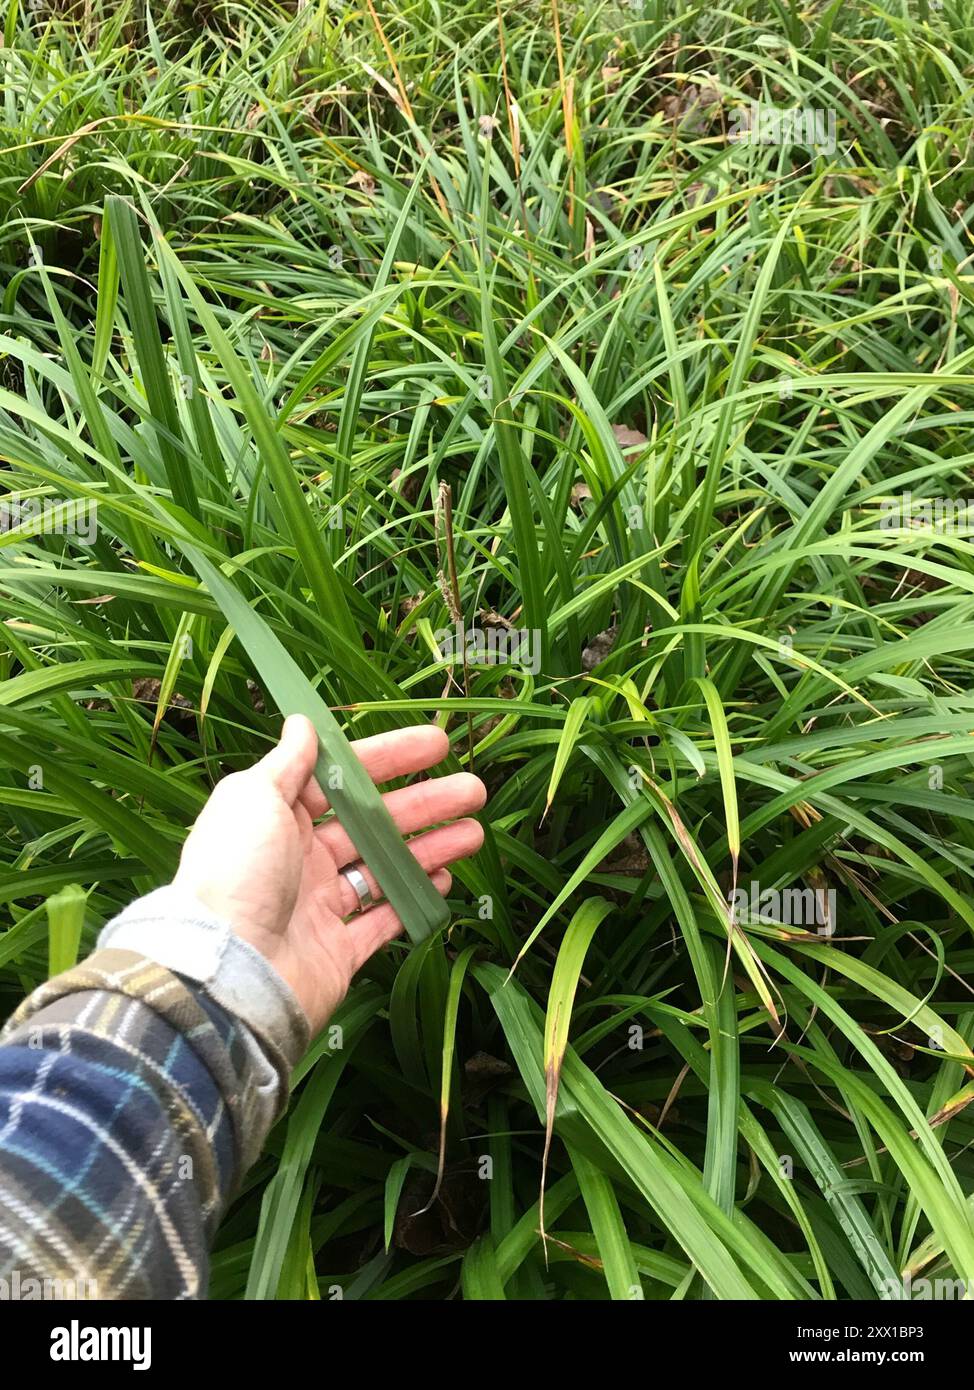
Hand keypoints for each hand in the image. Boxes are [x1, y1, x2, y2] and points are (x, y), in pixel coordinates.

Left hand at [173, 715, 485, 1031]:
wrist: (226, 972)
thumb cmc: (235, 874)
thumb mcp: (252, 799)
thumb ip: (285, 763)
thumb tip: (302, 723)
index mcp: (279, 819)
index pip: (342, 778)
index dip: (389, 758)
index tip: (436, 744)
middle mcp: (300, 860)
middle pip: (373, 823)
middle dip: (425, 803)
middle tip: (473, 790)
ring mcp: (320, 907)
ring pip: (385, 869)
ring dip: (431, 848)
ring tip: (475, 834)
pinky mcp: (338, 951)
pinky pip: (383, 920)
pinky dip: (414, 900)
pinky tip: (446, 879)